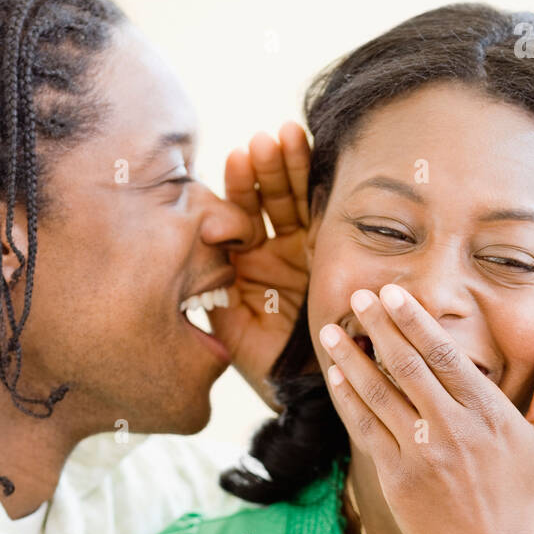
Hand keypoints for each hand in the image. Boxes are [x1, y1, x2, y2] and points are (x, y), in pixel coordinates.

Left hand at [211, 123, 310, 407]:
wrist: (312, 397)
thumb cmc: (269, 369)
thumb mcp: (232, 333)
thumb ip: (214, 296)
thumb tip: (198, 255)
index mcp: (244, 266)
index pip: (238, 216)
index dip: (238, 187)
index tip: (236, 158)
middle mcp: (274, 253)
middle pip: (268, 200)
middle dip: (265, 169)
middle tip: (261, 142)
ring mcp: (306, 253)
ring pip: (297, 201)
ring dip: (291, 168)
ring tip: (284, 137)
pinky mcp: (336, 259)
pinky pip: (329, 218)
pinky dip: (323, 188)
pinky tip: (318, 157)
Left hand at [319, 284, 533, 533]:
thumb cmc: (519, 501)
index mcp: (488, 413)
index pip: (445, 355)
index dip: (415, 321)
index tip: (393, 294)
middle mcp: (452, 429)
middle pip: (407, 365)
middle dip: (379, 326)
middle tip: (358, 295)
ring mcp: (420, 454)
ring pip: (379, 394)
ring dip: (352, 359)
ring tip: (333, 332)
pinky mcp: (396, 478)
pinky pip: (365, 429)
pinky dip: (349, 399)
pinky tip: (336, 376)